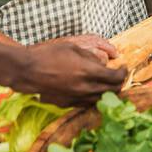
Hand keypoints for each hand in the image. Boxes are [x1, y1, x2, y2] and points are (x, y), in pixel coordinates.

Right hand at [9, 36, 127, 105]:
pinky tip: (91, 90)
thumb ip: (91, 57)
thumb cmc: (49, 54)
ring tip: (106, 84)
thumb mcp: (73, 47)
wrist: (27, 70)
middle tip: (118, 76)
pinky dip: (93, 98)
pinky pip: (86, 104)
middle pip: (112, 91)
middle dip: (119, 84)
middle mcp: (84, 88)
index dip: (124, 73)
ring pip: (100, 100)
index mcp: (88, 72)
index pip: (116, 78)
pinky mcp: (66, 104)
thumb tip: (104, 63)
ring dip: (107, 93)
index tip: (123, 68)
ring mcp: (75, 98)